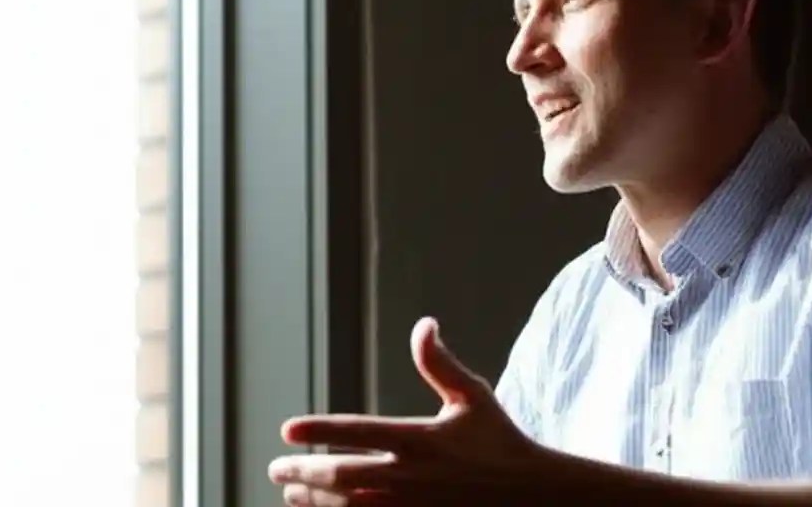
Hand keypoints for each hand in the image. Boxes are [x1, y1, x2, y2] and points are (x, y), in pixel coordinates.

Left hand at [267, 317, 555, 505]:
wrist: (535, 496)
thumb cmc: (501, 442)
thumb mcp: (474, 397)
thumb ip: (440, 364)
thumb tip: (424, 323)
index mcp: (422, 439)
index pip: (359, 432)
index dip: (319, 431)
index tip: (286, 430)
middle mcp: (414, 476)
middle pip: (344, 476)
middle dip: (305, 472)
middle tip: (276, 468)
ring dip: (316, 501)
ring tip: (292, 492)